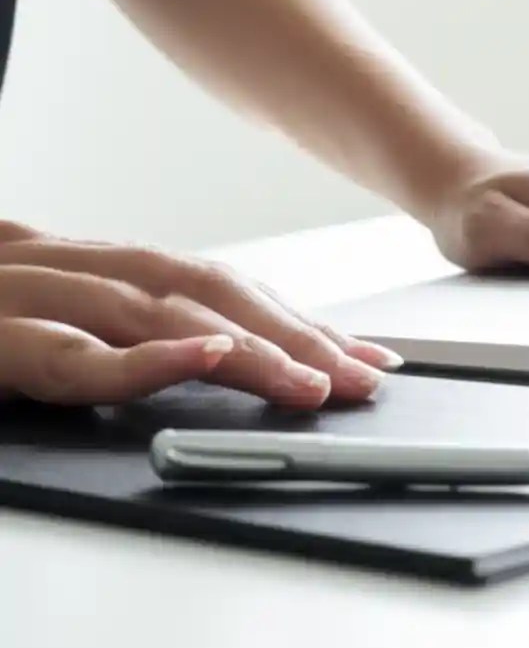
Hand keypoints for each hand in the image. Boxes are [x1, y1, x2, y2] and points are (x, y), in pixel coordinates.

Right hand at [0, 222, 402, 407]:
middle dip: (298, 334)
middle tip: (365, 377)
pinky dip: (144, 356)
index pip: (227, 286)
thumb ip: (143, 332)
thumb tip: (238, 356)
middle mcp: (83, 267)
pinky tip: (204, 358)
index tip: (373, 354)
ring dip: (248, 347)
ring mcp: (36, 294)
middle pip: (211, 290)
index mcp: (109, 267)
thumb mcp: (71, 319)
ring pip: (161, 312)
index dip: (304, 318)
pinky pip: (76, 350)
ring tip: (314, 380)